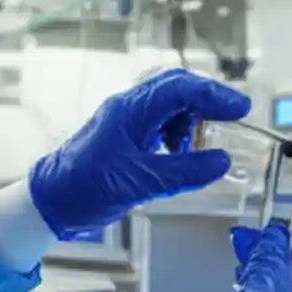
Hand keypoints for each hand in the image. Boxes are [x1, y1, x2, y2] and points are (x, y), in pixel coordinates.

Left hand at [28, 69, 249, 239]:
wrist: (50, 202)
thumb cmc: (84, 188)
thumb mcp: (140, 183)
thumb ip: (183, 171)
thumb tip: (221, 161)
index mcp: (128, 111)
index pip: (179, 88)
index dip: (213, 95)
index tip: (240, 108)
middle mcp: (127, 109)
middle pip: (176, 89)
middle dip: (207, 103)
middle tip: (232, 119)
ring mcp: (125, 122)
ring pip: (169, 108)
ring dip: (191, 123)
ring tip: (197, 150)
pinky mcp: (124, 138)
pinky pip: (159, 126)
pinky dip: (177, 138)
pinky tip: (179, 158)